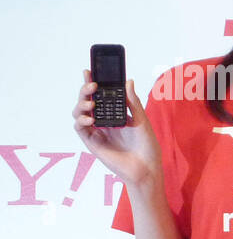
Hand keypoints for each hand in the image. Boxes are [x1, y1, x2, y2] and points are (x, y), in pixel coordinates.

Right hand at [72, 72, 161, 186]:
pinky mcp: (92, 142)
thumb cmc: (147, 146)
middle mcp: (104, 121)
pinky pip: (80, 128)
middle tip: (92, 85)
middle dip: (85, 90)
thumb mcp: (142, 120)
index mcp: (115, 114)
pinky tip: (90, 119)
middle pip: (87, 101)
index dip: (93, 83)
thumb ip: (132, 102)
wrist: (146, 168)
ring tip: (91, 104)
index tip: (89, 70)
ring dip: (81, 105)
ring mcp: (96, 131)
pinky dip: (81, 120)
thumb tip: (128, 81)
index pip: (101, 95)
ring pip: (79, 113)